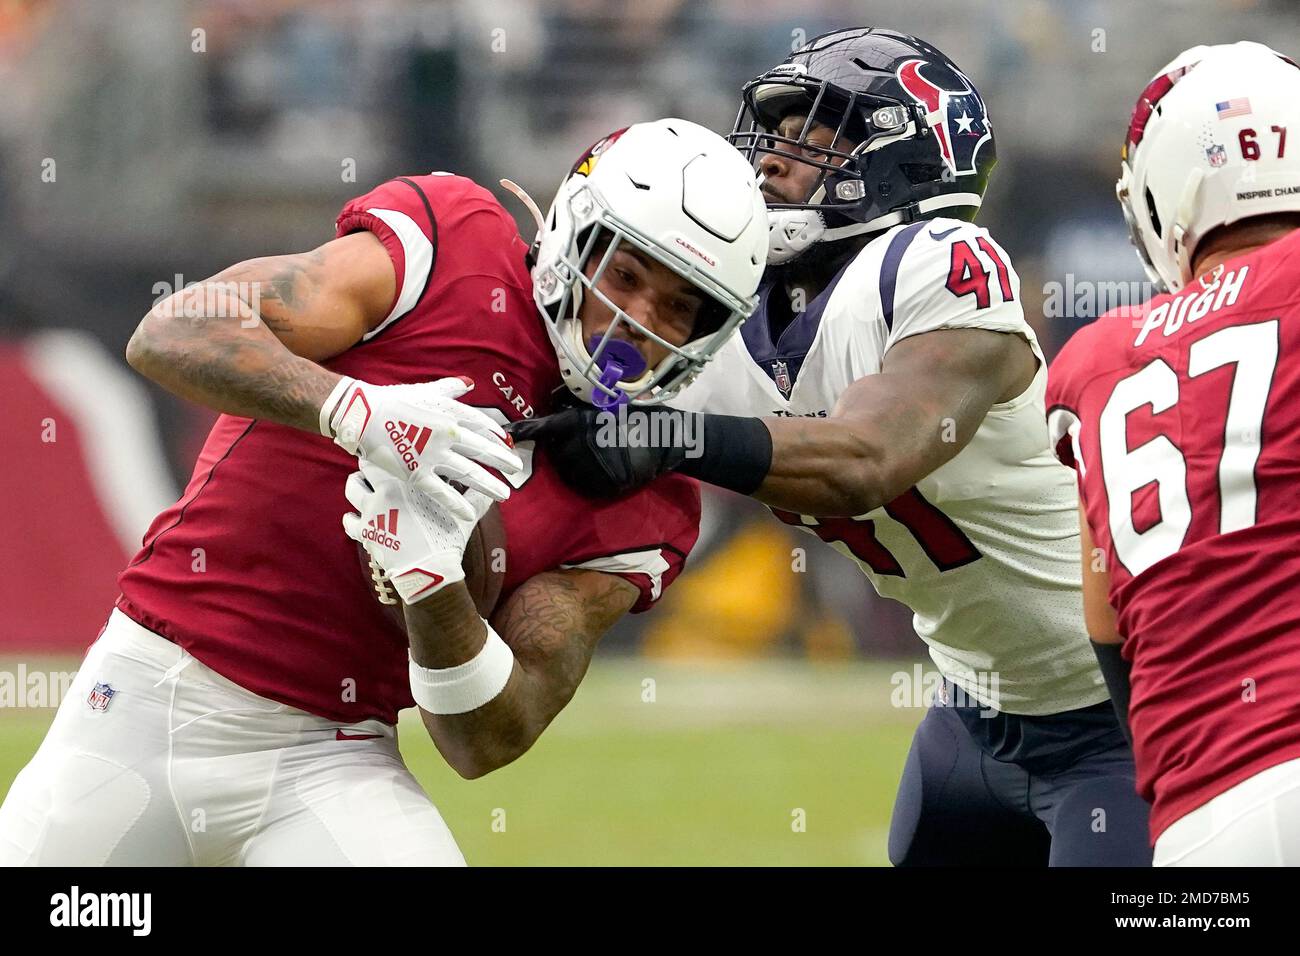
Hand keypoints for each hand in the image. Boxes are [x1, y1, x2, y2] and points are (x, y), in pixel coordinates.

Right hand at [323, 376, 520, 519]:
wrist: (363, 414)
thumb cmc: (392, 400)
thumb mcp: (425, 391)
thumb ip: (449, 389)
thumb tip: (468, 383)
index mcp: (450, 413)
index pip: (483, 425)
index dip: (497, 436)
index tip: (507, 443)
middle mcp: (448, 435)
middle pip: (483, 450)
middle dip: (502, 461)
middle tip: (517, 470)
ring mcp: (434, 455)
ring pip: (469, 473)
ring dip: (490, 485)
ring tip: (505, 494)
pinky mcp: (417, 473)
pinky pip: (442, 492)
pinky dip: (457, 503)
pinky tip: (469, 514)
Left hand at [342, 458, 490, 603]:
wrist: (429, 570)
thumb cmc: (446, 539)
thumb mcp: (464, 517)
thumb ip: (477, 500)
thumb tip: (495, 495)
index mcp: (409, 480)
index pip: (392, 453)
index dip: (389, 447)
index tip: (389, 444)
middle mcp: (385, 490)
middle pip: (367, 465)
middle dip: (368, 461)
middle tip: (372, 460)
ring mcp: (371, 510)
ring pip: (352, 488)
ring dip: (356, 485)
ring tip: (359, 485)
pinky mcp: (365, 531)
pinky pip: (350, 521)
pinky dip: (352, 519)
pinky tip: (354, 518)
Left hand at [506, 405, 685, 497]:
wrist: (664, 440)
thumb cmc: (637, 418)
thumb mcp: (605, 407)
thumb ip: (578, 414)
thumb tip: (555, 413)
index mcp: (578, 423)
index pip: (542, 428)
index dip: (523, 430)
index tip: (507, 433)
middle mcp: (578, 447)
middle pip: (556, 454)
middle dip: (565, 450)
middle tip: (587, 444)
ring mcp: (589, 469)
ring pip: (569, 473)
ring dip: (576, 467)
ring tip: (600, 457)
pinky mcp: (601, 487)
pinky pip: (585, 487)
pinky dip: (591, 481)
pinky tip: (608, 470)